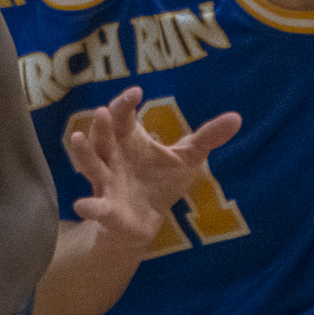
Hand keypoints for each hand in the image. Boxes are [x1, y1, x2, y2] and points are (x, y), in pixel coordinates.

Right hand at [65, 87, 241, 251]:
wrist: (145, 222)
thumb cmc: (160, 183)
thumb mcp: (187, 159)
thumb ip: (207, 138)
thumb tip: (237, 118)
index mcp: (129, 140)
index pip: (122, 115)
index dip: (125, 102)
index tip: (137, 92)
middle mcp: (112, 157)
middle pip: (102, 136)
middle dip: (101, 125)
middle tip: (104, 112)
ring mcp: (106, 182)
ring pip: (90, 164)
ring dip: (82, 152)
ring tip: (76, 138)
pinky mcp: (107, 209)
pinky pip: (95, 206)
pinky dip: (88, 207)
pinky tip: (81, 207)